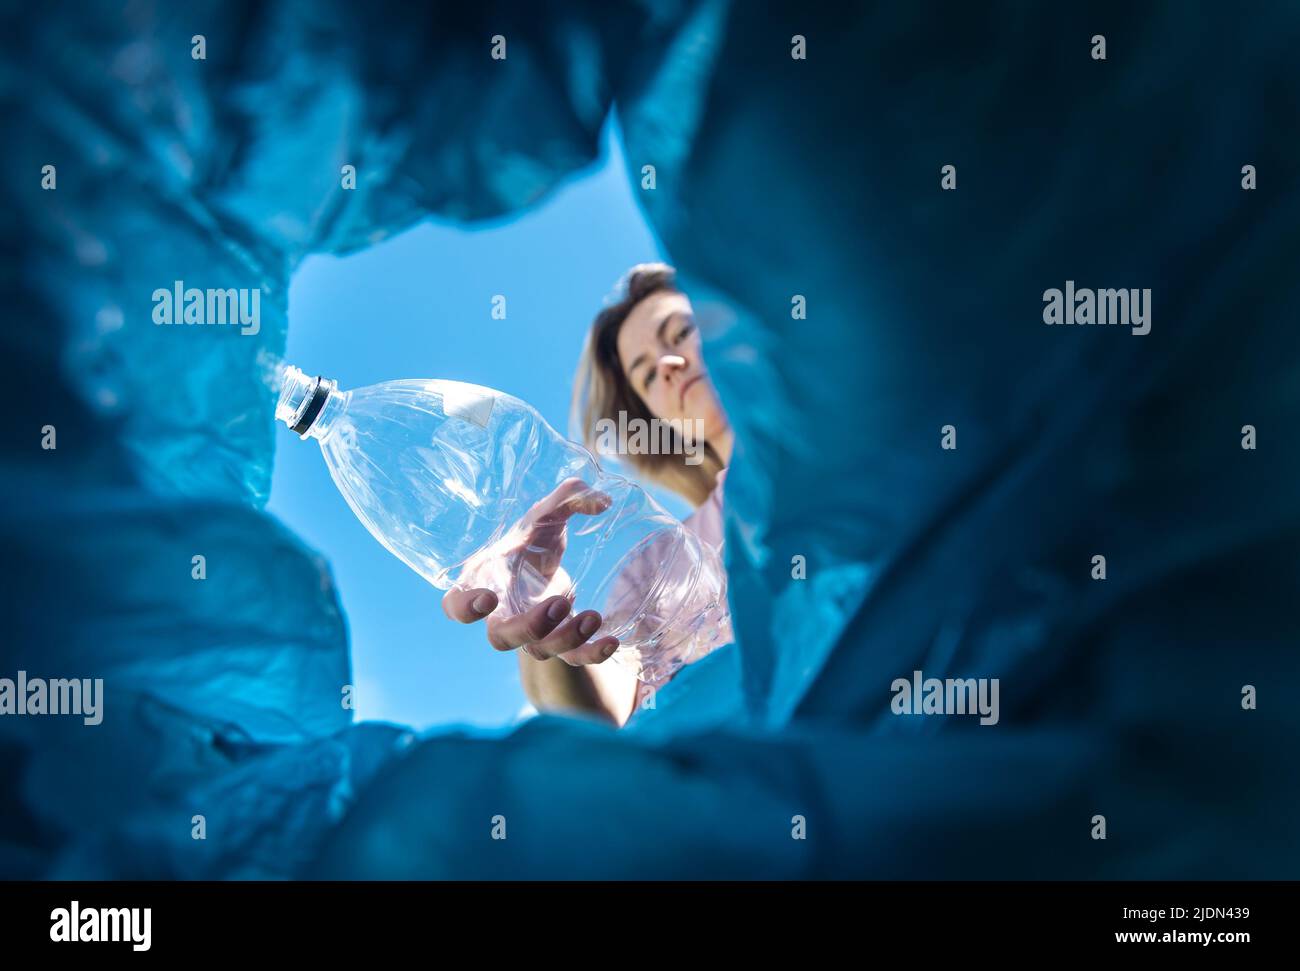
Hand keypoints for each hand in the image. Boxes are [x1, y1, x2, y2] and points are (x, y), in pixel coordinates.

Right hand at [440, 479, 620, 664]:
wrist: (544, 566)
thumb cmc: (534, 540)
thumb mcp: (547, 514)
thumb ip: (568, 497)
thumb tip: (602, 501)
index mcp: (485, 581)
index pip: (455, 605)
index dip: (465, 608)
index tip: (487, 597)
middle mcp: (502, 613)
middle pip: (500, 637)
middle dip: (528, 627)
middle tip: (557, 603)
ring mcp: (530, 632)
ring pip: (538, 650)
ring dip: (566, 638)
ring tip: (593, 616)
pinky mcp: (558, 642)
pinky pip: (571, 658)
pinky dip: (591, 655)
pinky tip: (611, 642)